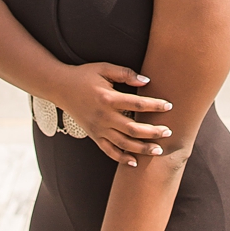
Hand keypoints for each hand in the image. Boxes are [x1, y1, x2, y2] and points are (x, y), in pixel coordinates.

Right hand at [56, 62, 172, 167]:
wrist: (60, 87)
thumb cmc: (84, 75)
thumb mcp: (104, 68)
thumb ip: (126, 74)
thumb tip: (146, 81)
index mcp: (108, 98)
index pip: (138, 104)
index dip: (155, 105)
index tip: (169, 106)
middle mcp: (104, 117)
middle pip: (133, 129)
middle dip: (153, 132)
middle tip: (169, 132)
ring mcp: (98, 128)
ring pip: (123, 143)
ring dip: (142, 148)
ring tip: (159, 150)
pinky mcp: (93, 135)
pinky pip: (108, 150)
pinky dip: (121, 158)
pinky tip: (134, 162)